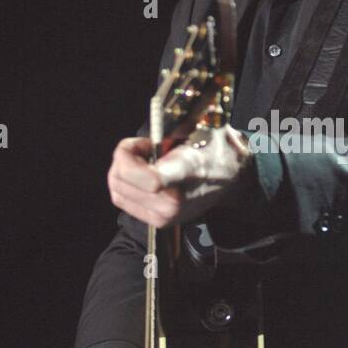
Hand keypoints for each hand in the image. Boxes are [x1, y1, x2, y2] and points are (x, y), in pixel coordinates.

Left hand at [107, 124, 253, 229]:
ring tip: (144, 161)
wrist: (230, 177)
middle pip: (121, 181)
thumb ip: (168, 128)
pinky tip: (143, 175)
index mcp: (186, 174)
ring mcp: (165, 215)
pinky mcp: (159, 221)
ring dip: (123, 171)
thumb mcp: (196, 127)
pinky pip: (123, 200)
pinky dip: (126, 184)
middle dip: (122, 158)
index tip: (136, 144)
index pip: (149, 179)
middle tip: (143, 148)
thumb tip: (148, 126)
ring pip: (117, 190)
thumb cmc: (213, 149)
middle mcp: (174, 201)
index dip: (128, 158)